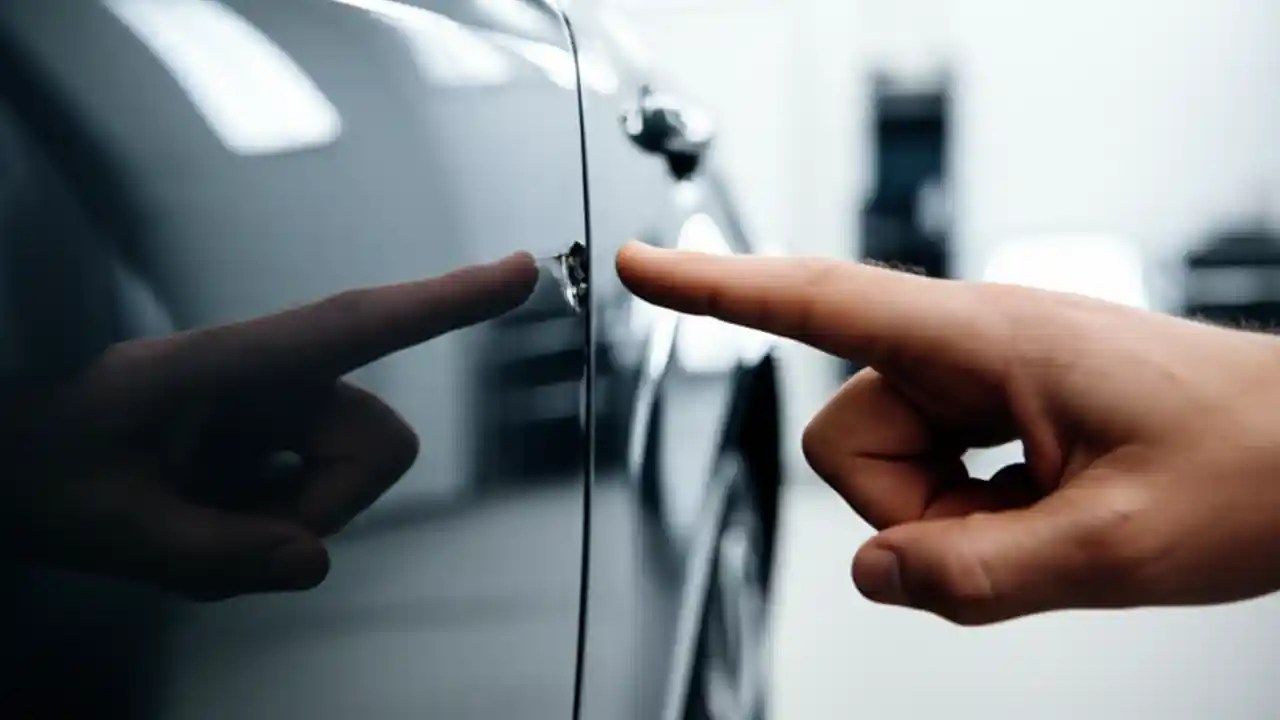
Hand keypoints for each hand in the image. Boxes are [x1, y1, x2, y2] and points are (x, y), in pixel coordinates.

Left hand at [0, 253, 536, 599]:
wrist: (8, 457)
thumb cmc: (37, 465)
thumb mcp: (110, 529)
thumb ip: (213, 554)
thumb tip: (314, 562)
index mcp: (227, 364)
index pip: (356, 324)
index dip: (444, 302)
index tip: (521, 271)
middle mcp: (268, 379)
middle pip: (376, 445)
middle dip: (327, 507)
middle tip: (231, 540)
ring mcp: (274, 412)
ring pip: (349, 481)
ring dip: (286, 525)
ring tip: (192, 529)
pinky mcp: (272, 445)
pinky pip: (314, 502)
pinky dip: (267, 532)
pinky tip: (198, 525)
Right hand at [618, 242, 1279, 624]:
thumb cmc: (1248, 466)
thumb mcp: (1114, 548)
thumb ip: (977, 574)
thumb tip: (873, 571)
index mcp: (984, 340)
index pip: (820, 300)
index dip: (718, 290)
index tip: (642, 270)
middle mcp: (966, 351)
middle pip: (844, 441)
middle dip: (908, 511)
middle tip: (1012, 530)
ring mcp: (979, 385)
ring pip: (883, 474)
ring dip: (948, 523)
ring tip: (1045, 523)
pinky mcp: (993, 417)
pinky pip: (927, 483)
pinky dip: (969, 522)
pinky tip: (1042, 515)